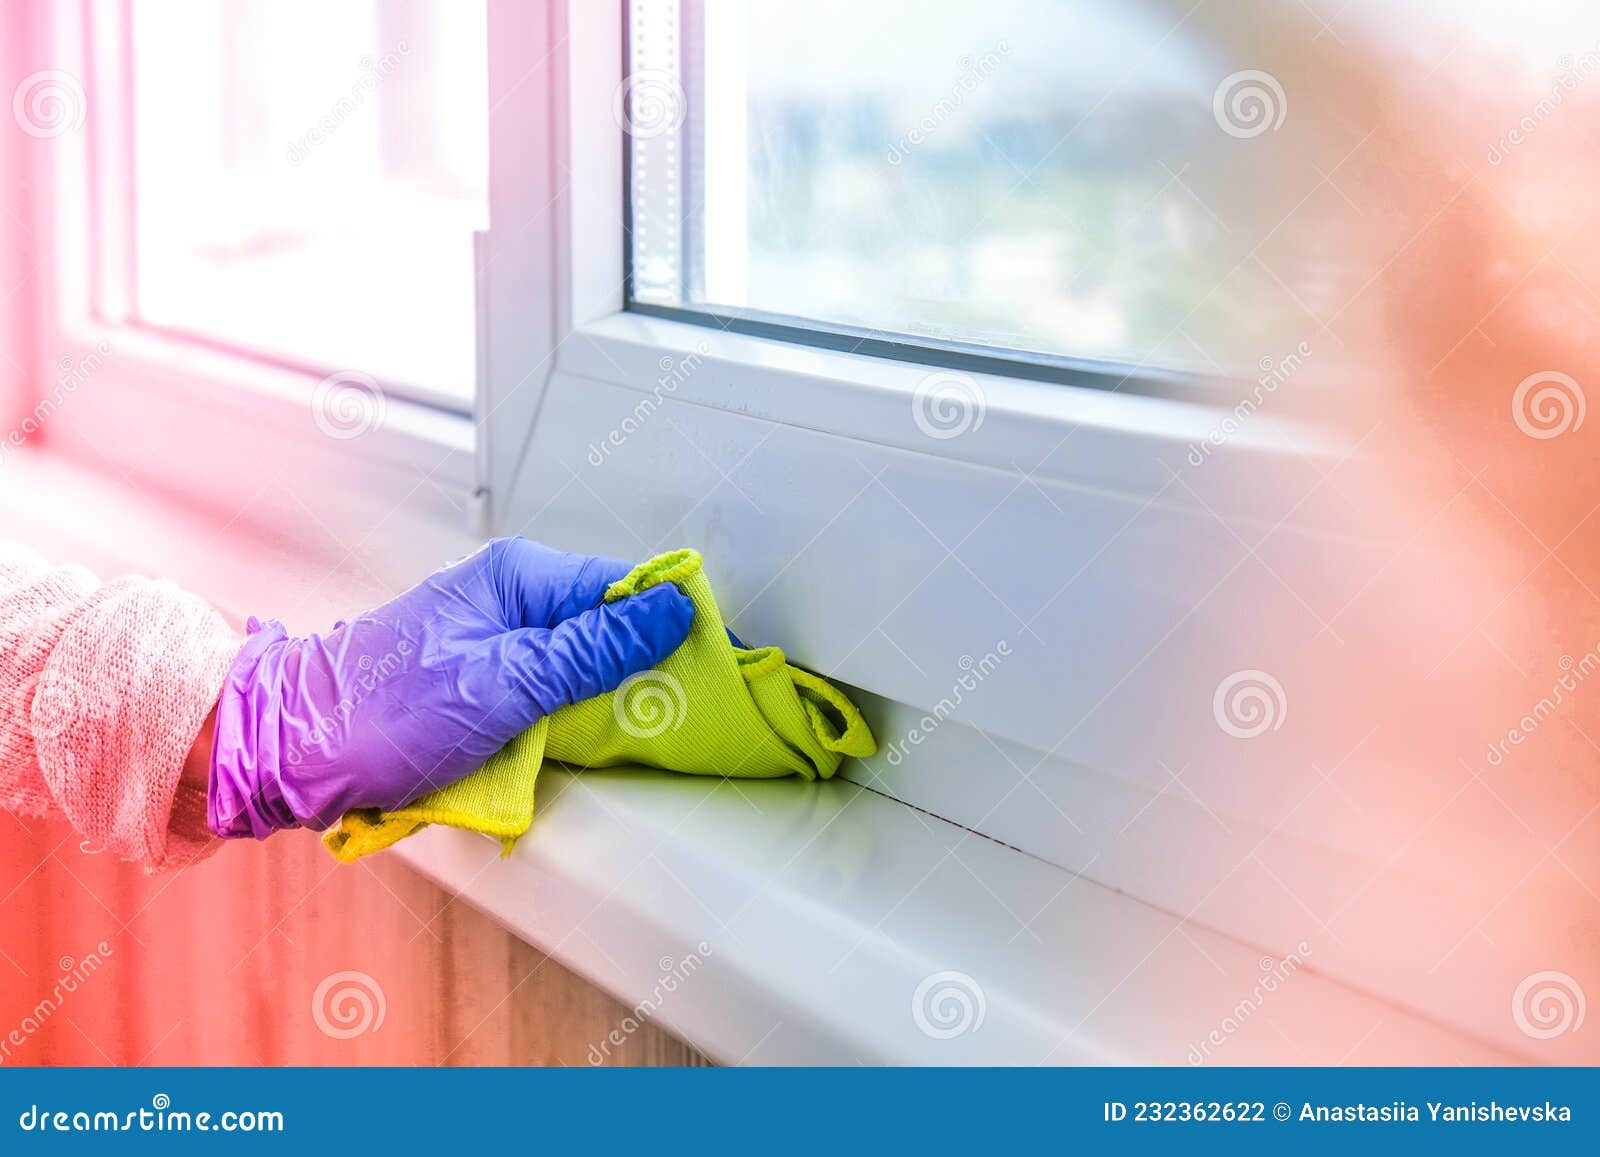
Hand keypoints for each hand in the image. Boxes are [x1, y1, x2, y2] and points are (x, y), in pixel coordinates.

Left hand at [207, 538, 693, 837]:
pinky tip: (578, 738)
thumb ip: (594, 649)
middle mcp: (509, 595)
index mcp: (518, 575)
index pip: (626, 586)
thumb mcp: (507, 682)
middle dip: (642, 666)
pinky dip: (571, 713)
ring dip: (606, 696)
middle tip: (669, 711)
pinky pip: (551, 687)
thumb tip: (668, 611)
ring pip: (583, 660)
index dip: (671, 626)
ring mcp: (496, 637)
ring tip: (627, 729)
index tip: (709, 665)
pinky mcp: (484, 677)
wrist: (291, 751)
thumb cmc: (381, 712)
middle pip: (609, 623)